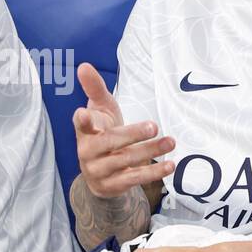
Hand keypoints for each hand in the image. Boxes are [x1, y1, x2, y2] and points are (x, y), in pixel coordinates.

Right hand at [73, 63, 174, 197]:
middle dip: (132, 134)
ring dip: (150, 151)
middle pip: (109, 142)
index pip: (81, 124)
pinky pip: (134, 178)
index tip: (84, 113)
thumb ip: (94, 88)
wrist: (100, 172)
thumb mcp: (100, 109)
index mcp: (84, 131)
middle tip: (153, 126)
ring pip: (125, 160)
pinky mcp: (112, 185)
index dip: (83, 120)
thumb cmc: (103, 132)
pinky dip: (153, 172)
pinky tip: (170, 165)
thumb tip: (84, 65)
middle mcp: (87, 151)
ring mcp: (98, 170)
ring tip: (170, 141)